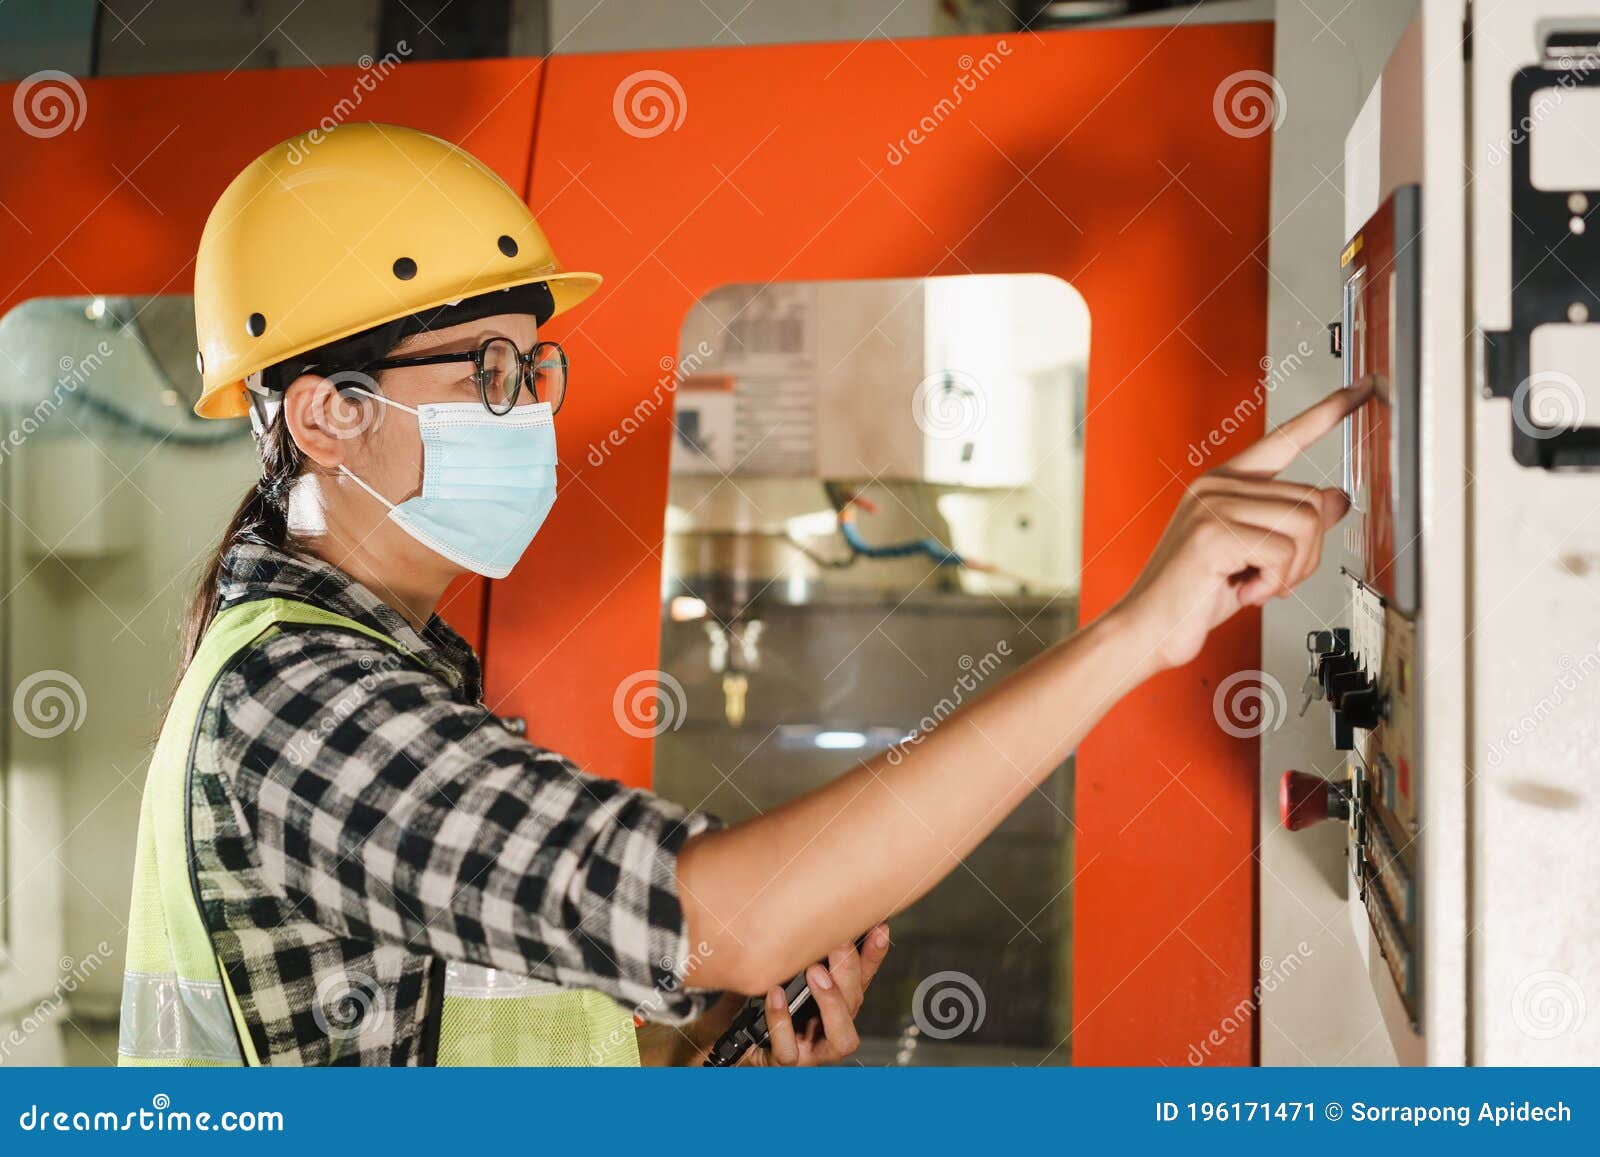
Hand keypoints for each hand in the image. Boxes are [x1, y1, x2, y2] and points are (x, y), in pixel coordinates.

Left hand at [745, 923, 890, 1065]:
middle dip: (848, 972)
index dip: (874, 955)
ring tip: (815, 972)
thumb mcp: (779, 972)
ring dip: (832, 1002)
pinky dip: (782, 1020)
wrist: (729, 1038)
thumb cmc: (758, 1003)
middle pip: (855, 1003)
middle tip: (838, 944)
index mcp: (835, 1004)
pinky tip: (776, 995)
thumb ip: (799, 954)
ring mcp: (812, 1050)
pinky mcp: (786, 1063)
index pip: (863, 978)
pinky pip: (788, 1050)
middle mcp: (830, 1029)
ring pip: (841, 1038)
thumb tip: (808, 918)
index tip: (878, 928)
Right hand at [1112, 384, 1369, 671]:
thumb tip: (1337, 498)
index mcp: (1224, 483)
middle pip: (1311, 500)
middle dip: (1308, 553)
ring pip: (1304, 525)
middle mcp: (1216, 485)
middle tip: (1274, 579)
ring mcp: (1212, 504)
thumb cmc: (1194, 596)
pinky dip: (1272, 583)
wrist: (1148, 629)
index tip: (1362, 388)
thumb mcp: (1255, 556)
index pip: (1285, 438)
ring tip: (1256, 584)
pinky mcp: (1212, 532)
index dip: (1327, 412)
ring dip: (1293, 570)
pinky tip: (1242, 591)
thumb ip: (1291, 524)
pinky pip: (1282, 552)